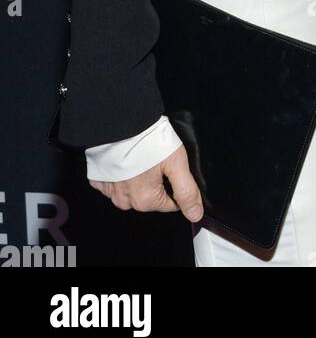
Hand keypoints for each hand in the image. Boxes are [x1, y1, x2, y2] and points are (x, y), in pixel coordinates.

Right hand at [89, 144, 203, 220]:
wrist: (119, 122)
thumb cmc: (148, 141)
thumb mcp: (176, 162)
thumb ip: (187, 191)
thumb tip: (195, 214)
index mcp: (145, 200)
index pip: (170, 203)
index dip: (175, 184)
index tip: (171, 167)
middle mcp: (125, 202)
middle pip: (151, 198)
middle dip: (157, 181)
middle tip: (156, 159)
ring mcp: (110, 192)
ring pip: (132, 191)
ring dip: (138, 178)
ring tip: (141, 157)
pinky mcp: (98, 180)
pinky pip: (115, 182)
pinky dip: (121, 173)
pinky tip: (125, 159)